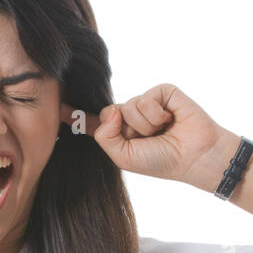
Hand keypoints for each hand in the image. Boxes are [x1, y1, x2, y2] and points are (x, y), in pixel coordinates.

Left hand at [61, 83, 240, 186]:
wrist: (195, 156)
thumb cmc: (162, 161)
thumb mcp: (124, 157)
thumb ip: (105, 136)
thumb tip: (111, 110)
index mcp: (120, 134)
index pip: (94, 123)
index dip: (76, 116)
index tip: (58, 108)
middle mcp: (131, 116)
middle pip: (110, 113)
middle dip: (127, 129)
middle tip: (150, 139)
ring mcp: (146, 103)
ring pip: (128, 107)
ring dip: (146, 125)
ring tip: (164, 131)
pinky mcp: (162, 92)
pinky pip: (146, 98)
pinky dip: (157, 114)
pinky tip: (172, 120)